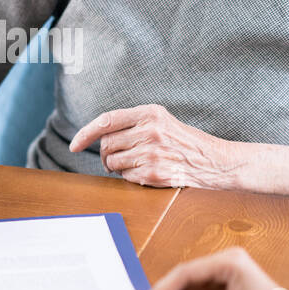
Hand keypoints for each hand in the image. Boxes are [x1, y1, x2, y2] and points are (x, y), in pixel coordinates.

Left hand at [69, 104, 238, 188]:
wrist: (214, 161)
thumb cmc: (184, 140)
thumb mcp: (161, 120)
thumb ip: (133, 122)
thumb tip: (98, 135)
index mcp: (150, 113)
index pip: (106, 120)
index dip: (85, 133)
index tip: (74, 145)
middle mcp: (149, 131)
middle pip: (106, 145)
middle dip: (105, 154)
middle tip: (115, 157)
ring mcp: (151, 153)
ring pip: (112, 163)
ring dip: (116, 166)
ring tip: (134, 163)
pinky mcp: (154, 173)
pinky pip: (126, 177)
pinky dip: (129, 177)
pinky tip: (145, 171)